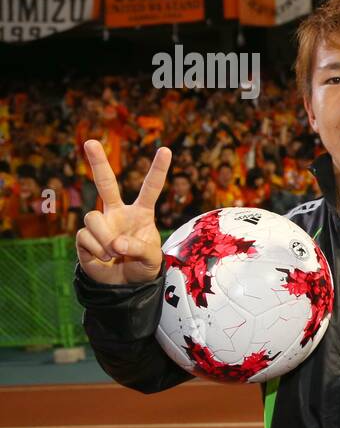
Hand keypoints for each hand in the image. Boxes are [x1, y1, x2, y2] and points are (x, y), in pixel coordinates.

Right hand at [76, 140, 170, 284]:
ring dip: (104, 239)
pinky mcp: (84, 236)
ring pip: (93, 217)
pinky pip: (85, 237)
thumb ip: (139, 249)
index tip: (166, 150)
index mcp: (141, 213)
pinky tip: (103, 258)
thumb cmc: (142, 267)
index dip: (158, 170)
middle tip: (90, 142)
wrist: (122, 285)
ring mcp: (100, 222)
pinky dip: (96, 251)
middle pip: (106, 183)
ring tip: (113, 254)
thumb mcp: (151, 260)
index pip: (151, 189)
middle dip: (98, 162)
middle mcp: (118, 212)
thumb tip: (115, 243)